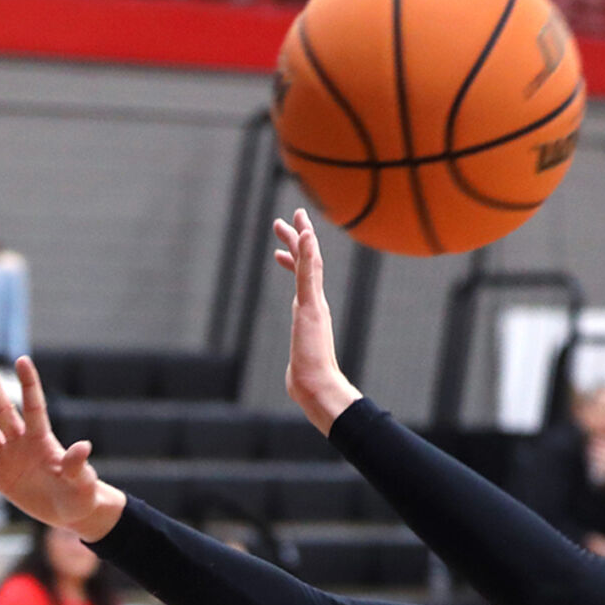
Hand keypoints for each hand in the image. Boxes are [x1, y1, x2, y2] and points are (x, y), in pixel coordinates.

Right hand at [0, 355, 127, 541]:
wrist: (71, 512)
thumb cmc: (82, 495)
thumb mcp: (81, 482)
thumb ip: (76, 465)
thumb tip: (83, 446)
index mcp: (42, 440)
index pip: (33, 406)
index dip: (28, 384)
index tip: (22, 360)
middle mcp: (21, 443)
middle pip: (2, 408)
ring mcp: (7, 458)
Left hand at [273, 209, 362, 434]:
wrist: (319, 387)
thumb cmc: (310, 381)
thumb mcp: (300, 366)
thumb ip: (301, 368)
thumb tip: (297, 383)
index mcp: (311, 313)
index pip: (303, 279)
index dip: (294, 260)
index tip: (285, 245)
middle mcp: (315, 305)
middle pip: (307, 264)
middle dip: (298, 240)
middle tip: (290, 217)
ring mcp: (314, 304)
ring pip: (309, 263)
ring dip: (303, 238)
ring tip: (295, 217)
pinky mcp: (311, 307)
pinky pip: (308, 274)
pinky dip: (307, 253)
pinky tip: (304, 235)